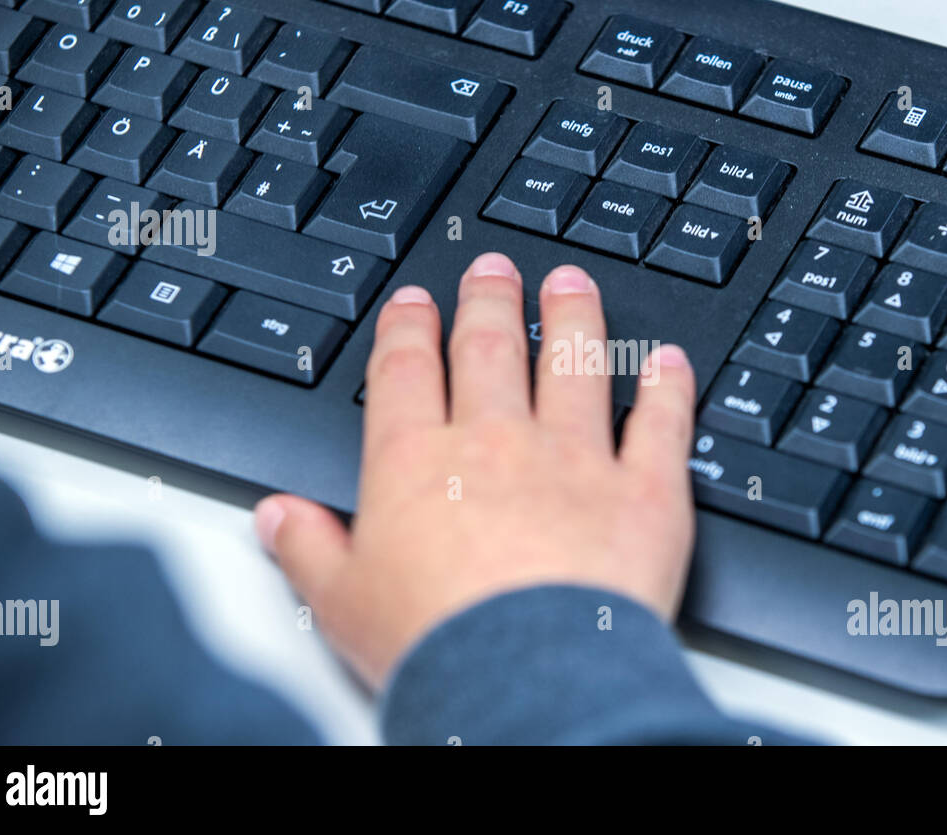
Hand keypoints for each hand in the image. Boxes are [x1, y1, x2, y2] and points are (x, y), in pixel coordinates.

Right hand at [254, 253, 696, 688]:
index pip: (407, 373)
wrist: (525, 679)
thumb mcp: (341, 603)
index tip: (416, 302)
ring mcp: (576, 460)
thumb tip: (277, 517)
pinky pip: (660, 423)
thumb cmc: (436, 644)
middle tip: (492, 267)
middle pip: (491, 349)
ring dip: (572, 316)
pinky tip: (670, 360)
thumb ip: (308, 549)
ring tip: (571, 283)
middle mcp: (498, 443)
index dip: (409, 329)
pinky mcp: (645, 491)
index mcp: (417, 464)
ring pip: (575, 364)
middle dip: (489, 300)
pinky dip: (668, 387)